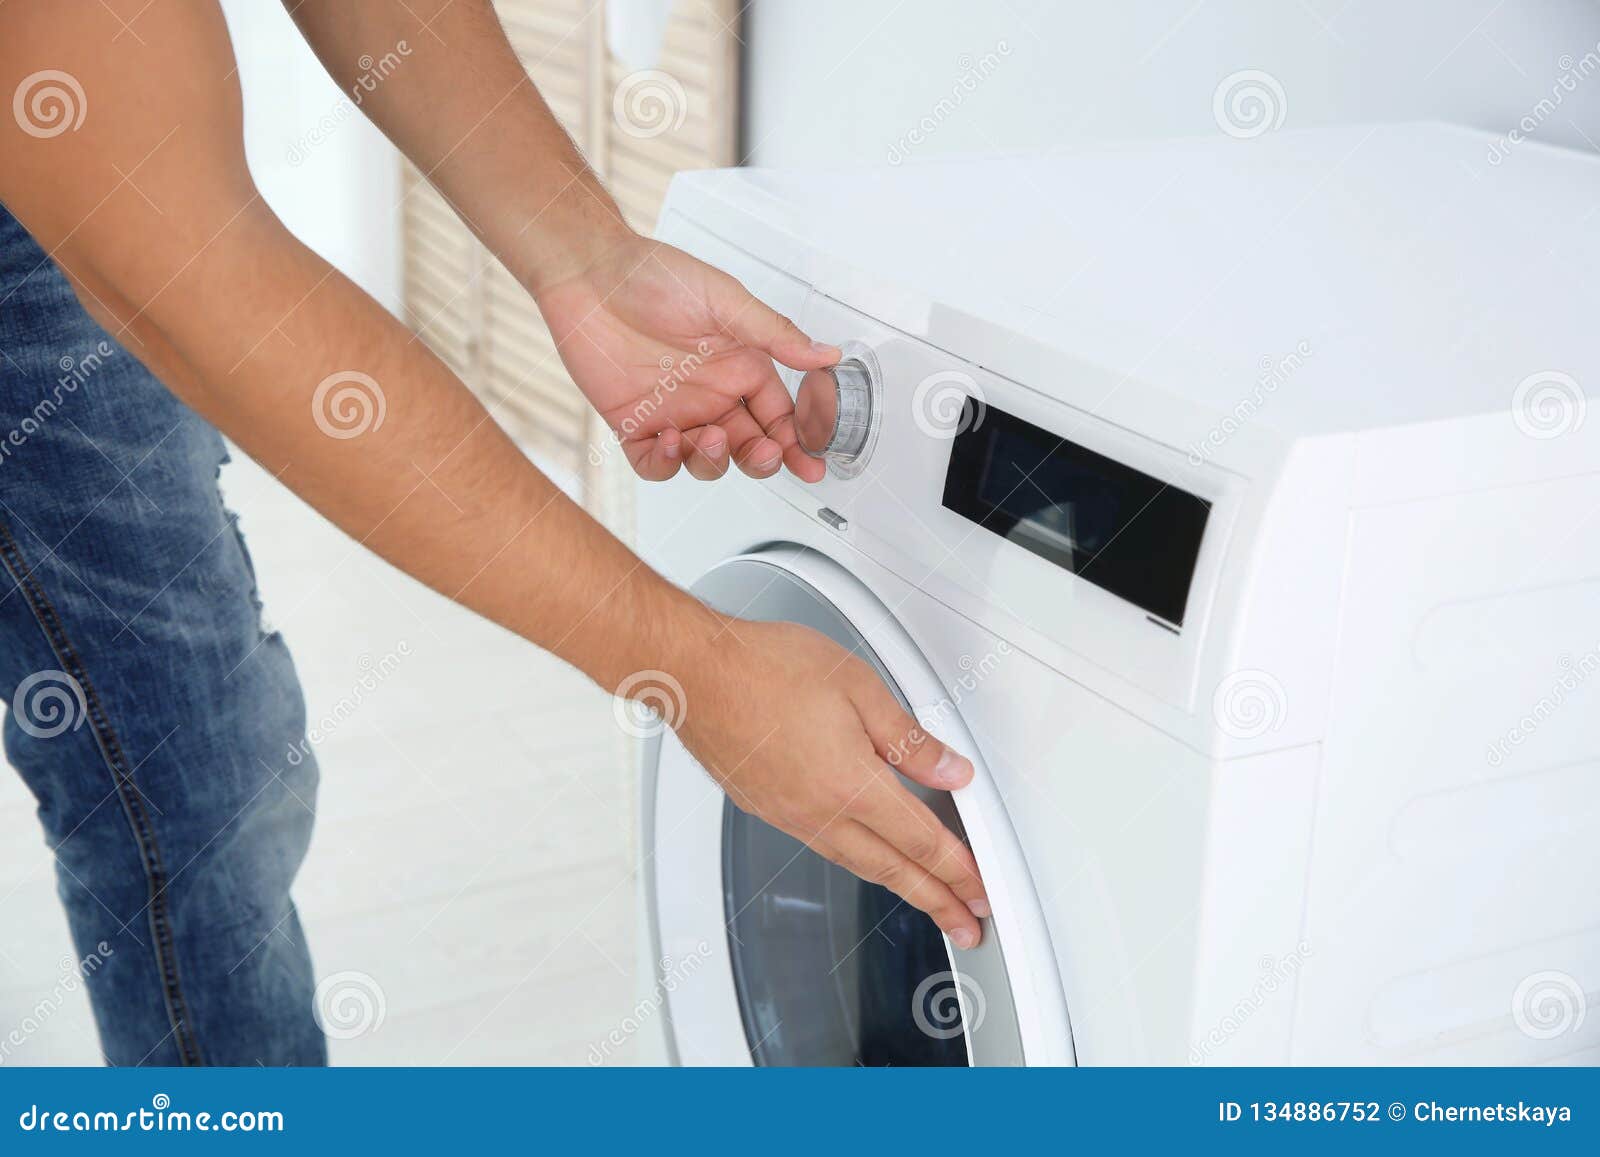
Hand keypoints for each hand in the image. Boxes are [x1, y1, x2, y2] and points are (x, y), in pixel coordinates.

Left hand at [535, 230, 837, 482]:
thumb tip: (826, 355)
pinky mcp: (635, 423)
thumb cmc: (654, 276)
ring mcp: (675, 411)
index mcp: (741, 367)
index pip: (779, 417)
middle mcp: (711, 393)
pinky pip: (656, 463)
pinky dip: (666, 464)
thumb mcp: (727, 300)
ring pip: (706, 461)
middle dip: (762, 460)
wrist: (590, 274)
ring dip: (714, 461)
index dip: (796, 444)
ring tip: (711, 438)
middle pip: (748, 447)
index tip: (810, 463)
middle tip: (764, 454)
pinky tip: (669, 442)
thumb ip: (775, 334)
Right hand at [673, 618, 990, 947]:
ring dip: (900, 887)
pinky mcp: (767, 808)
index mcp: (850, 784)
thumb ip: (908, 738)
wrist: (694, 674)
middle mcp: (819, 813)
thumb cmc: (763, 669)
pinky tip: (867, 857)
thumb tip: (949, 770)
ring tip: (927, 899)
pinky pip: (825, 848)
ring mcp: (789, 816)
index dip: (959, 869)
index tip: (981, 889)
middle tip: (967, 925)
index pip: (921, 840)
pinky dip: (859, 862)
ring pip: (858, 864)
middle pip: (893, 869)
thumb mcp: (859, 687)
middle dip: (938, 901)